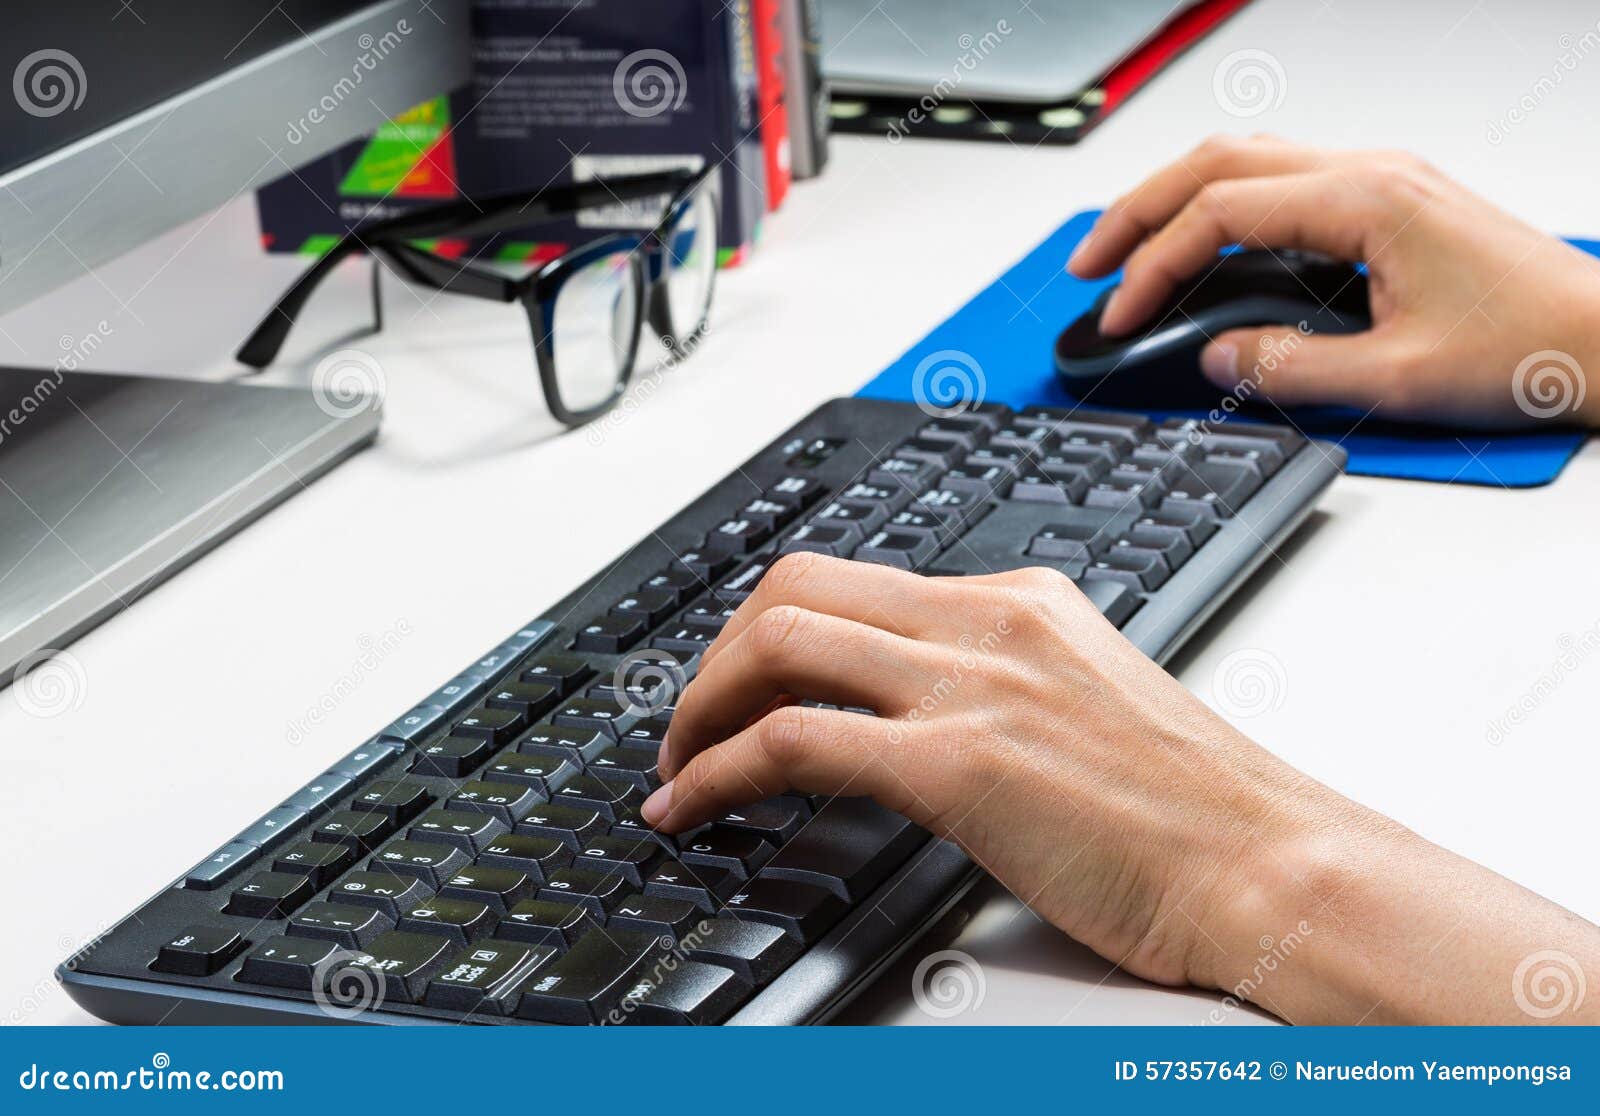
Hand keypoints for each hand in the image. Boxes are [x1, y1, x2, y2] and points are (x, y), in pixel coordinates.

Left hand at [647, 553, 1599, 1023]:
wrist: (1272, 865)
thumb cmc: (1197, 810)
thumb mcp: (1086, 709)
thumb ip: (1000, 686)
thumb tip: (912, 715)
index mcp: (1021, 602)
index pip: (856, 579)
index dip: (772, 627)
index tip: (741, 676)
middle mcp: (988, 623)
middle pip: (797, 588)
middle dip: (721, 652)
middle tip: (694, 717)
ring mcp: (972, 685)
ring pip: (780, 645)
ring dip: (703, 703)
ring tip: (679, 762)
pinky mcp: (958, 763)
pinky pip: (791, 741)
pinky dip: (717, 769)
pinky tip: (691, 805)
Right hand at [1067, 135, 1599, 428]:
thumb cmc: (1533, 347)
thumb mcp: (1398, 380)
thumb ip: (1292, 369)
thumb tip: (1217, 358)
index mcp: (1366, 200)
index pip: (1220, 213)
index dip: (1153, 266)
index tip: (1118, 317)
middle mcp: (1369, 173)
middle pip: (1216, 163)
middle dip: (1138, 211)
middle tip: (1088, 265)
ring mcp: (1379, 180)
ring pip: (1245, 160)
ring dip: (1175, 200)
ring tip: (1127, 251)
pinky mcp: (1388, 202)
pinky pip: (1280, 182)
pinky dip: (1221, 208)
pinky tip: (1203, 246)